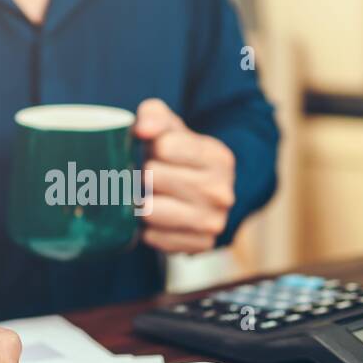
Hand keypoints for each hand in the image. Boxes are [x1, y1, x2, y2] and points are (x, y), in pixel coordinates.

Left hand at [133, 98, 235, 254]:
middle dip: (144, 175)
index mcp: (218, 158)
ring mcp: (213, 221)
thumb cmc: (180, 157)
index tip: (158, 153)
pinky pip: (153, 237)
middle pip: (153, 177)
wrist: (206, 196)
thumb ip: (154, 116)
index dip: (152, 148)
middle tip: (150, 177)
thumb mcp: (171, 128)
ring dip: (141, 203)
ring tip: (150, 196)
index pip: (164, 146)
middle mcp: (221, 191)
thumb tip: (142, 130)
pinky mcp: (200, 245)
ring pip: (150, 210)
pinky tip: (157, 219)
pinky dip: (148, 229)